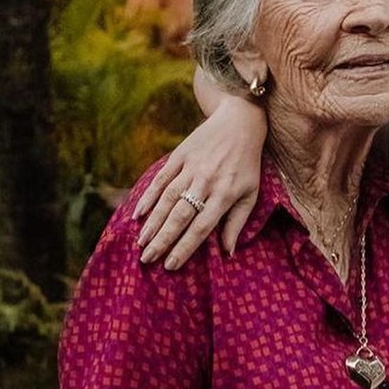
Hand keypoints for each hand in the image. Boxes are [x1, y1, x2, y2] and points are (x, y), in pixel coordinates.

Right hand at [133, 96, 266, 267]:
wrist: (239, 122)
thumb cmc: (247, 164)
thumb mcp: (250, 193)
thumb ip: (237, 222)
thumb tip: (228, 253)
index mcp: (225, 195)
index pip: (202, 227)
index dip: (185, 247)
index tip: (171, 265)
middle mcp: (207, 182)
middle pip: (180, 216)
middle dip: (163, 240)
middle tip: (148, 259)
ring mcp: (191, 167)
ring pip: (167, 199)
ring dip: (153, 222)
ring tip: (140, 242)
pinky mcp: (180, 155)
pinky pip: (161, 178)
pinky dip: (148, 196)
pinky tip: (138, 213)